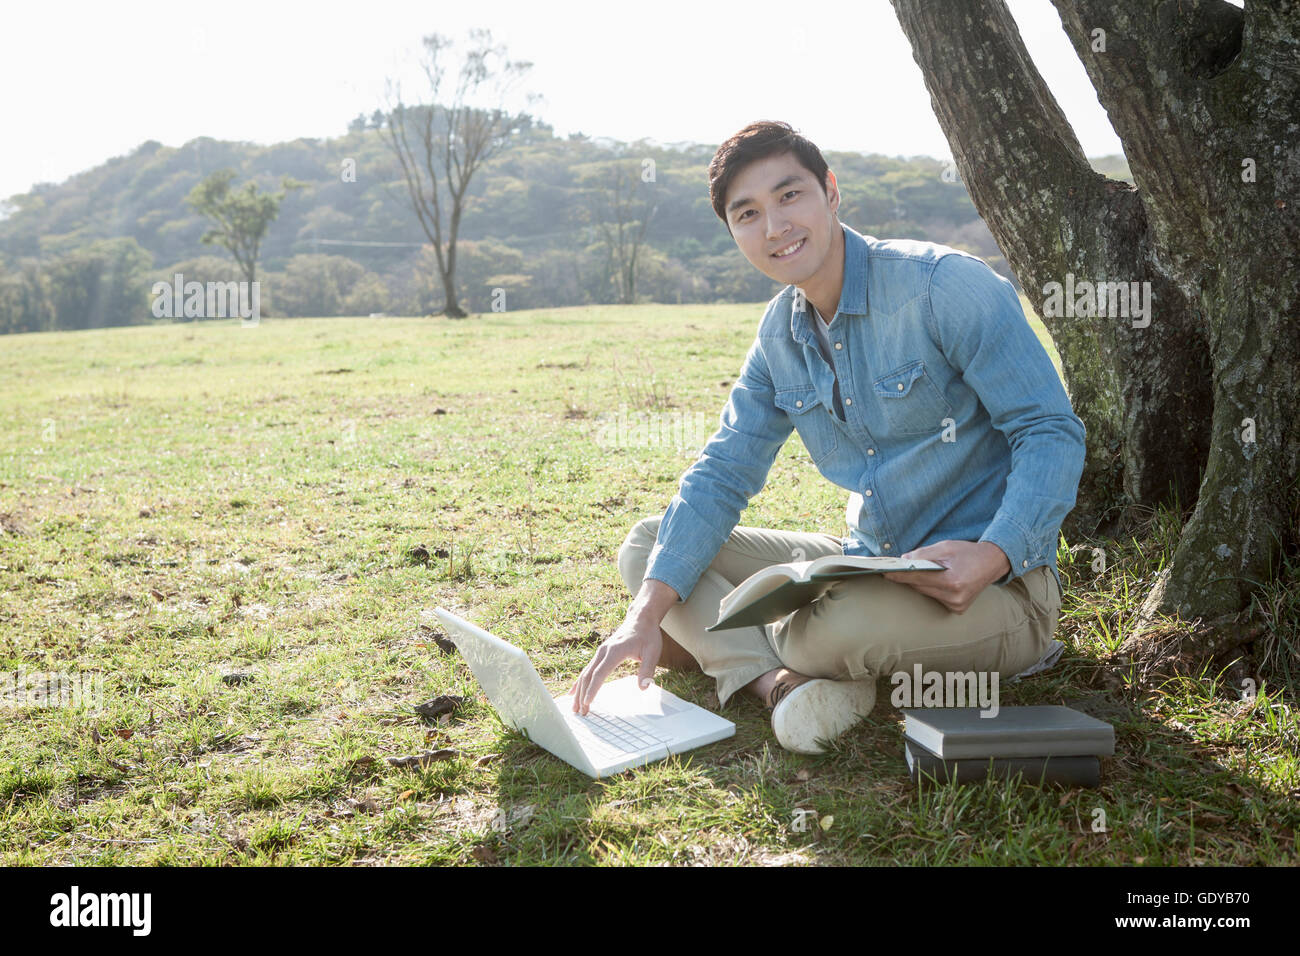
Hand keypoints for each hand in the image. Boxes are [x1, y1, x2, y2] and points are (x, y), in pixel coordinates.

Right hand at [569, 612, 661, 715]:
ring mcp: (600, 652)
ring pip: (585, 673)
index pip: (600, 673)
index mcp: (615, 651)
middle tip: (581, 712)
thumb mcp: (653, 651)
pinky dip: (579, 682)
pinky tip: (573, 692)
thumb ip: (648, 670)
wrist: (640, 619)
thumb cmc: (647, 635)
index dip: (593, 688)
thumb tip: (644, 688)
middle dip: (582, 695)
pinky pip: (587, 670)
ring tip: (575, 707)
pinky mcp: (600, 654)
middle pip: (588, 675)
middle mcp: (603, 651)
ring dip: (578, 691)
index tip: (588, 702)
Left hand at [882, 540, 1010, 613]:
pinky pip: (934, 597)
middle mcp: (955, 597)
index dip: (899, 574)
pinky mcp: (957, 609)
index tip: (884, 571)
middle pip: (919, 587)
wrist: (992, 563)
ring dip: (917, 583)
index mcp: (952, 580)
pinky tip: (929, 580)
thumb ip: (923, 554)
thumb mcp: (945, 547)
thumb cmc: (968, 552)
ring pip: (925, 593)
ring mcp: (957, 605)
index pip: (918, 577)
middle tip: (891, 569)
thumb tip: (902, 560)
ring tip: (906, 573)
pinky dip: (929, 588)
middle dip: (906, 577)